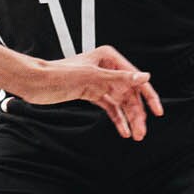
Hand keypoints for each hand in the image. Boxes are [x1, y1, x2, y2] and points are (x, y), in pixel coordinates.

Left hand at [21, 46, 164, 139]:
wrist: (35, 83)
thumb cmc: (59, 75)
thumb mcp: (92, 77)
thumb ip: (120, 79)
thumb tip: (145, 77)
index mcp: (110, 58)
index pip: (136, 79)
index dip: (148, 96)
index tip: (157, 112)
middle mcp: (107, 68)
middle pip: (130, 93)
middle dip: (137, 114)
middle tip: (142, 133)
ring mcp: (99, 81)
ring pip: (121, 102)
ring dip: (128, 119)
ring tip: (135, 135)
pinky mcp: (91, 92)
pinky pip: (110, 107)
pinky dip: (117, 119)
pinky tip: (123, 131)